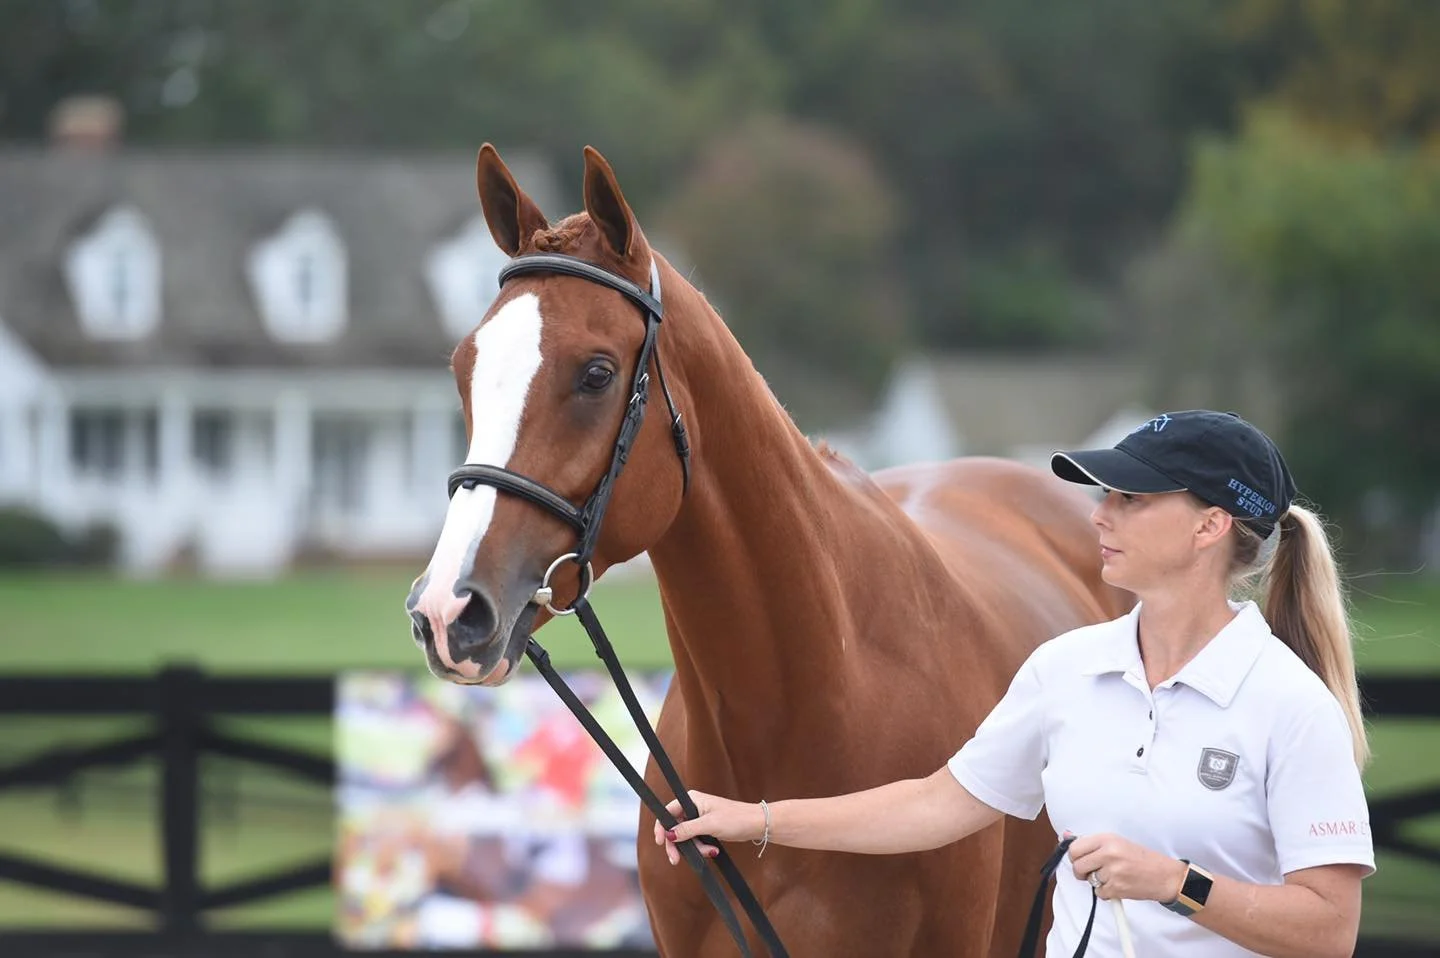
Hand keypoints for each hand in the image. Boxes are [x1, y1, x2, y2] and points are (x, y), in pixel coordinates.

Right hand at [652, 790, 765, 865]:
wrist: (755, 824)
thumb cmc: (735, 818)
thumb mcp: (708, 825)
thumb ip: (687, 829)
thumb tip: (669, 834)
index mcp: (691, 800)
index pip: (667, 812)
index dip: (661, 828)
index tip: (660, 842)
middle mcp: (693, 807)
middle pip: (674, 828)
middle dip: (677, 845)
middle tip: (675, 860)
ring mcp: (699, 818)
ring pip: (685, 837)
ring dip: (694, 848)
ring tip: (709, 852)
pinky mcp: (706, 827)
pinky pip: (695, 840)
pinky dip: (701, 848)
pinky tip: (712, 851)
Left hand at [1067, 831, 1187, 901]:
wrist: (1165, 875)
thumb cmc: (1141, 858)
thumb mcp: (1118, 842)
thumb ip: (1092, 842)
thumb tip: (1065, 836)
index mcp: (1107, 839)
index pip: (1075, 848)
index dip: (1075, 857)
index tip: (1080, 860)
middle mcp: (1108, 853)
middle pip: (1078, 866)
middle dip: (1082, 872)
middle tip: (1092, 872)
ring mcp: (1112, 872)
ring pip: (1089, 880)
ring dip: (1097, 882)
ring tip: (1113, 876)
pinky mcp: (1117, 888)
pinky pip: (1099, 893)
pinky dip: (1106, 892)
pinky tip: (1119, 885)